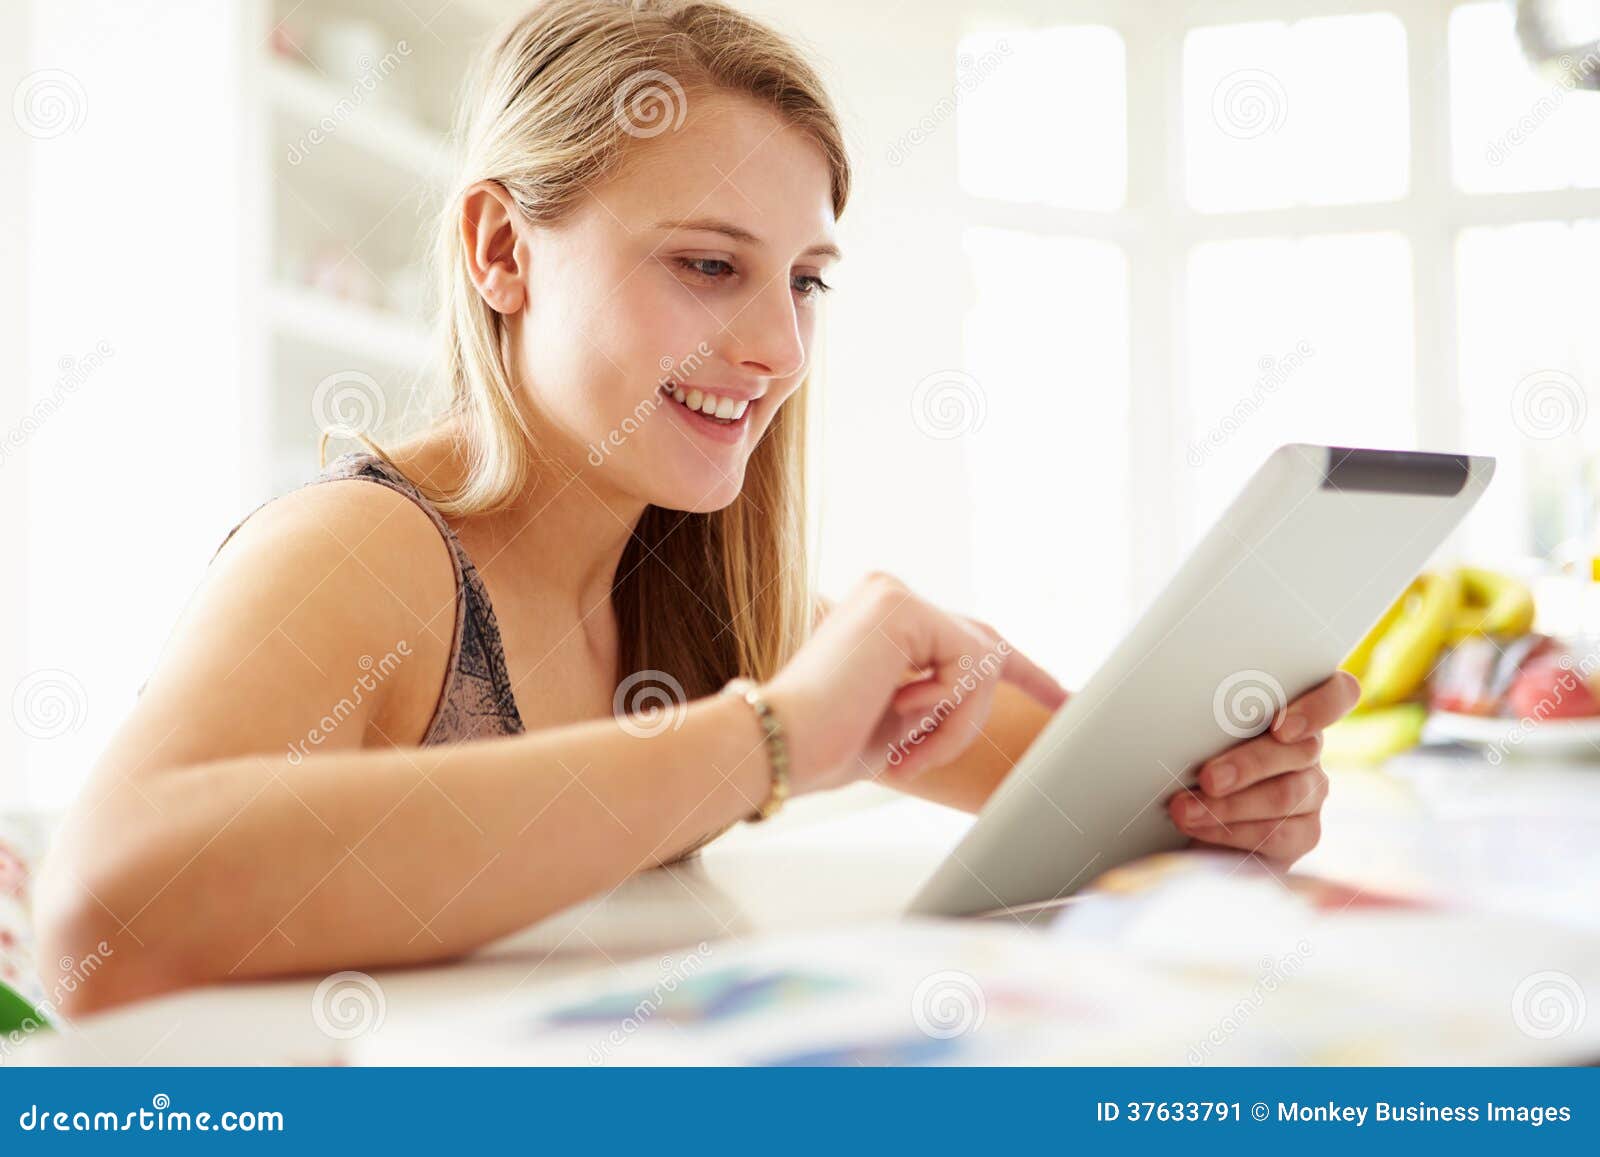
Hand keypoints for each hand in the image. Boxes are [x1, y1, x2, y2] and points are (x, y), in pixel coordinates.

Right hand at [760, 573, 1069, 792]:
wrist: (781, 746)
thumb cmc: (827, 746)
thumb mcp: (902, 723)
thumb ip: (940, 699)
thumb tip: (984, 694)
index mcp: (884, 619)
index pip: (969, 637)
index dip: (1026, 670)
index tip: (1067, 697)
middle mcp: (890, 595)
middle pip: (983, 648)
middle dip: (1013, 689)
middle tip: (1054, 711)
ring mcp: (895, 596)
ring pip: (981, 661)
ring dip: (958, 723)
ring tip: (910, 753)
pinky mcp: (902, 606)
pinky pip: (969, 663)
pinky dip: (948, 706)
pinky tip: (900, 712)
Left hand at [1166, 670, 1359, 867]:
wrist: (1189, 818)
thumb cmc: (1192, 760)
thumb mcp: (1201, 731)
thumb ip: (1213, 719)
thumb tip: (1183, 712)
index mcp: (1292, 710)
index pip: (1338, 693)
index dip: (1322, 706)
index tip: (1282, 726)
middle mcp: (1308, 750)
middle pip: (1303, 749)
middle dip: (1249, 764)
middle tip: (1206, 777)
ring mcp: (1312, 792)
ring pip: (1286, 794)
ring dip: (1229, 804)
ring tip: (1184, 809)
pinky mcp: (1304, 833)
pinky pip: (1276, 834)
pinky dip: (1230, 831)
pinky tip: (1199, 827)